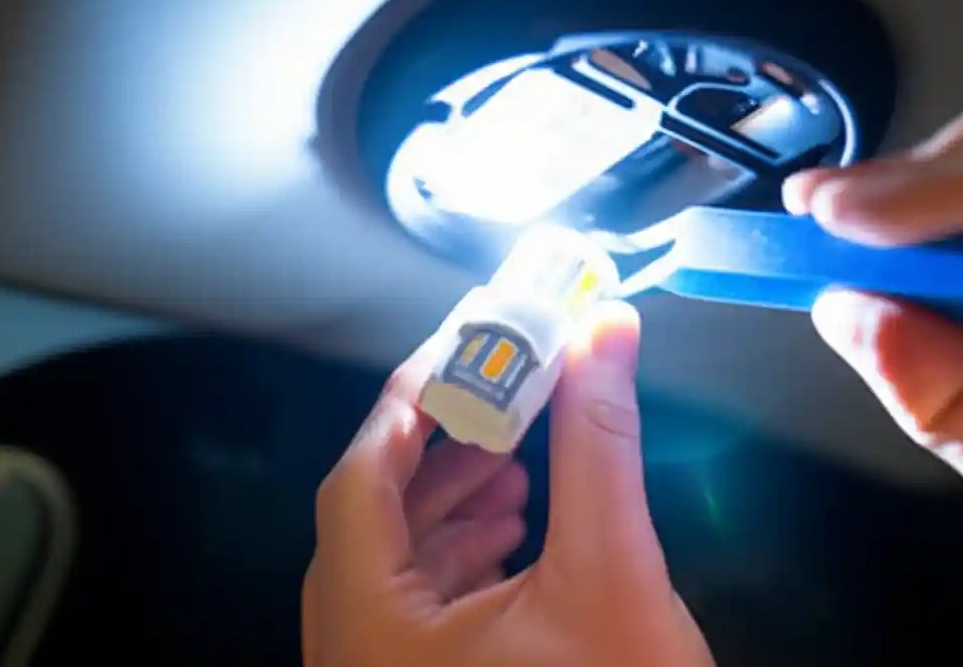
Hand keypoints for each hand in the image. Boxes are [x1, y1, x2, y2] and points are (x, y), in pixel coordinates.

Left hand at [302, 302, 712, 666]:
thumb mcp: (611, 570)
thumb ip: (600, 443)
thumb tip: (607, 328)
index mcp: (370, 632)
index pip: (359, 482)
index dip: (409, 402)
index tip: (462, 344)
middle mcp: (351, 660)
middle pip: (368, 519)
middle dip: (438, 449)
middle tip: (497, 394)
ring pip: (390, 564)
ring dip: (449, 501)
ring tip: (517, 461)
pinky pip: (411, 607)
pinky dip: (456, 556)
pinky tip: (513, 527)